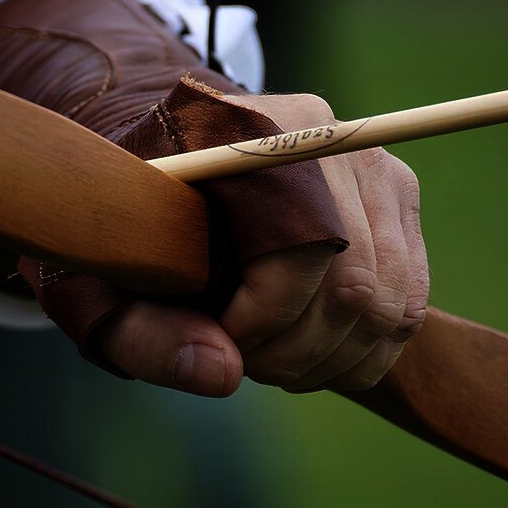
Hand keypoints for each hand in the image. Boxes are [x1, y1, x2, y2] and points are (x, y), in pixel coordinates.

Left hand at [95, 93, 429, 397]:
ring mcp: (369, 158)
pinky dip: (366, 347)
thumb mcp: (98, 285)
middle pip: (354, 283)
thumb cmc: (128, 230)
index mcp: (239, 131)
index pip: (294, 252)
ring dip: (334, 358)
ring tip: (274, 359)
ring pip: (390, 300)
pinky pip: (409, 297)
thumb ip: (144, 334)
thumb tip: (224, 377)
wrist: (167, 170)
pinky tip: (312, 350)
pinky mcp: (397, 189)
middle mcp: (318, 131)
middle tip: (247, 363)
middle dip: (298, 352)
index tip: (219, 339)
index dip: (261, 324)